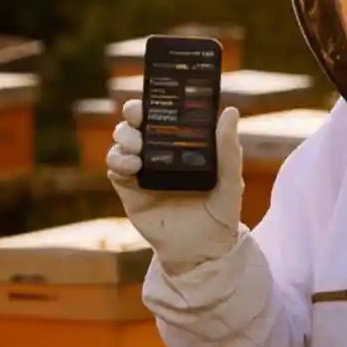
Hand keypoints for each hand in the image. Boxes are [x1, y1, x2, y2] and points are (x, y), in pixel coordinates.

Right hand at [106, 99, 243, 272]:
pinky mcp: (129, 190)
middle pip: (137, 123)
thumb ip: (228, 149)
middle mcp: (160, 153)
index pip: (165, 114)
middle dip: (133, 113)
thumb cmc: (220, 215)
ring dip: (124, 136)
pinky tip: (133, 167)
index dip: (156, 100)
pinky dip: (118, 162)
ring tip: (138, 149)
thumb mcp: (229, 181)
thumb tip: (230, 111)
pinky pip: (115, 168)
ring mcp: (143, 171)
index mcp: (183, 145)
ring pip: (121, 141)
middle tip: (138, 115)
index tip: (156, 94)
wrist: (203, 252)